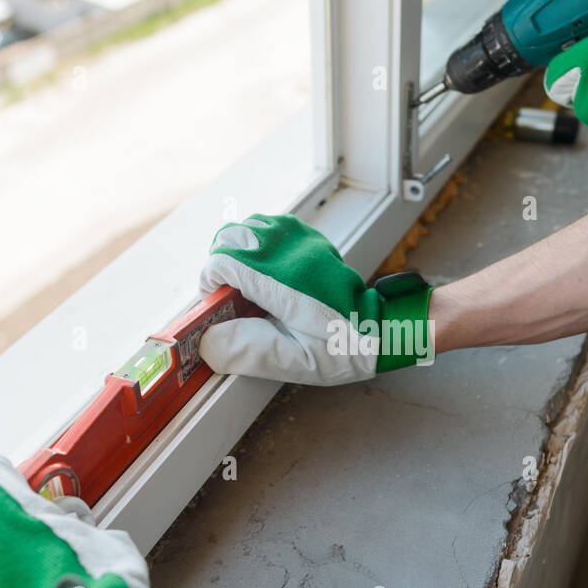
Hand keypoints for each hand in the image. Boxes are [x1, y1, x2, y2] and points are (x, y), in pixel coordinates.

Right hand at [198, 214, 433, 385]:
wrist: (381, 328)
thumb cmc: (341, 348)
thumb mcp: (295, 361)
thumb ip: (250, 352)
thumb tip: (206, 342)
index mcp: (286, 283)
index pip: (224, 261)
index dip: (211, 283)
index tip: (218, 305)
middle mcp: (292, 251)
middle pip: (230, 236)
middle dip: (219, 264)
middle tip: (230, 295)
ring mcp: (302, 239)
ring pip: (248, 226)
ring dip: (236, 251)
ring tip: (246, 283)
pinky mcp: (309, 237)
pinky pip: (269, 226)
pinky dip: (257, 244)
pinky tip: (266, 270)